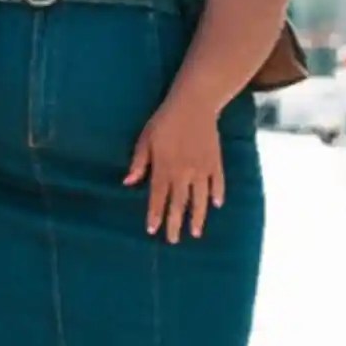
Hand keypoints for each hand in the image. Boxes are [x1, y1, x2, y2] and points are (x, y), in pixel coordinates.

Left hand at [125, 95, 224, 243]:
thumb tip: (128, 182)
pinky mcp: (216, 161)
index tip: (152, 230)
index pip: (157, 197)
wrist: (194, 104)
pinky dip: (218, 193)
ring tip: (195, 233)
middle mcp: (183, 172)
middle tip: (173, 240)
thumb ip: (138, 162)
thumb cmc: (165, 121)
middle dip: (175, 223)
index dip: (154, 214)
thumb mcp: (145, 139)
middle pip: (178, 203)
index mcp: (164, 167)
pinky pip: (218, 182)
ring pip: (200, 198)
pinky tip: (217, 205)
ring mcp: (202, 168)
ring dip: (197, 216)